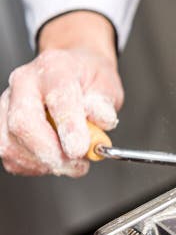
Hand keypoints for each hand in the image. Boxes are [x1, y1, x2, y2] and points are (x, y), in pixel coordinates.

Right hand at [0, 11, 122, 176]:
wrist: (73, 72)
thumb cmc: (88, 79)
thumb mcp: (107, 85)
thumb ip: (103, 104)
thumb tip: (101, 121)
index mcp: (55, 68)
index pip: (58, 97)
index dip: (69, 126)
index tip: (80, 149)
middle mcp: (25, 83)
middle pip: (23, 122)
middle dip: (49, 152)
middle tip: (76, 164)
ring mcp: (7, 103)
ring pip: (10, 142)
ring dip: (42, 162)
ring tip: (71, 165)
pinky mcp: (2, 124)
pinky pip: (9, 153)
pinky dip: (32, 165)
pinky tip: (53, 162)